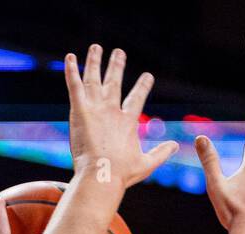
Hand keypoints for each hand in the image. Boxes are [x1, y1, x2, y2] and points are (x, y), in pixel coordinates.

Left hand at [65, 45, 177, 188]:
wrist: (101, 175)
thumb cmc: (122, 174)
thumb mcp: (146, 164)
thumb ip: (161, 153)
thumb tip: (174, 146)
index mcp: (128, 122)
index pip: (136, 98)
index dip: (142, 86)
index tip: (148, 76)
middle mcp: (112, 110)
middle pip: (114, 81)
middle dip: (117, 66)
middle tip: (119, 52)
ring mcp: (96, 108)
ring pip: (94, 78)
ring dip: (95, 61)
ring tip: (96, 48)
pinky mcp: (80, 111)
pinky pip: (75, 86)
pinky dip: (72, 71)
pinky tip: (70, 57)